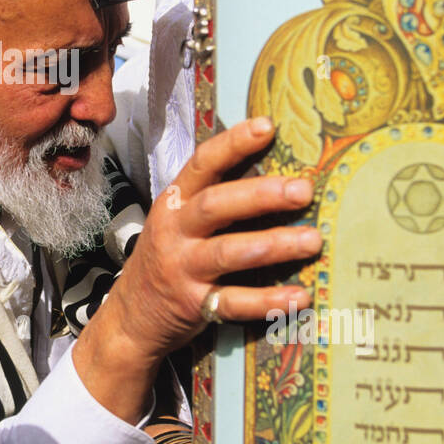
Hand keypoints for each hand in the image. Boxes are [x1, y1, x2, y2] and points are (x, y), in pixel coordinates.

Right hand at [111, 118, 319, 359]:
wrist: (132, 317)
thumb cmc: (169, 258)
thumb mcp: (180, 221)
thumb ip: (217, 199)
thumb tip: (279, 174)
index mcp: (175, 202)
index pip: (202, 164)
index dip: (233, 143)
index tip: (267, 127)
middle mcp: (175, 231)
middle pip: (216, 205)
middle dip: (261, 195)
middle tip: (303, 191)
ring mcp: (182, 268)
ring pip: (228, 253)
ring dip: (273, 245)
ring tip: (312, 241)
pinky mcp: (194, 305)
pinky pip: (233, 302)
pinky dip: (268, 300)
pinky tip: (300, 296)